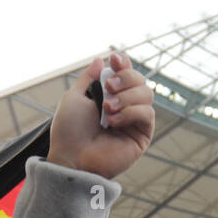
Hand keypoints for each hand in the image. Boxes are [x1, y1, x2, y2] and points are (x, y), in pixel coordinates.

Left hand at [47, 51, 154, 178]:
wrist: (71, 158)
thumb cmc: (69, 132)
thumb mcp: (74, 98)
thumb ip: (88, 78)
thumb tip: (100, 60)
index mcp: (109, 97)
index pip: (125, 74)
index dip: (123, 64)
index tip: (114, 59)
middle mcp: (124, 107)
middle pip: (140, 80)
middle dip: (125, 79)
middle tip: (108, 88)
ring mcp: (134, 121)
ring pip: (147, 94)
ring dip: (126, 97)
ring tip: (107, 109)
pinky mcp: (141, 136)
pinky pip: (148, 113)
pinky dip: (131, 112)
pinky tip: (114, 121)